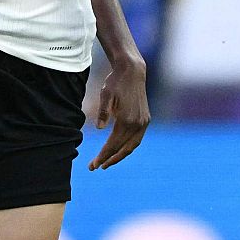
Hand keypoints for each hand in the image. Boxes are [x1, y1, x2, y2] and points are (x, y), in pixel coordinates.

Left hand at [88, 56, 148, 170]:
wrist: (132, 72)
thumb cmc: (115, 83)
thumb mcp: (105, 95)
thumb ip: (102, 113)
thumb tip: (98, 129)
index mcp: (127, 120)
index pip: (113, 145)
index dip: (103, 156)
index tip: (93, 165)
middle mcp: (138, 124)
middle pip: (123, 149)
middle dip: (109, 160)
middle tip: (96, 167)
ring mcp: (144, 122)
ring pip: (132, 146)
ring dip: (119, 156)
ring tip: (107, 162)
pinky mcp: (146, 119)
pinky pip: (137, 139)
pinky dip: (127, 147)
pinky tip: (119, 149)